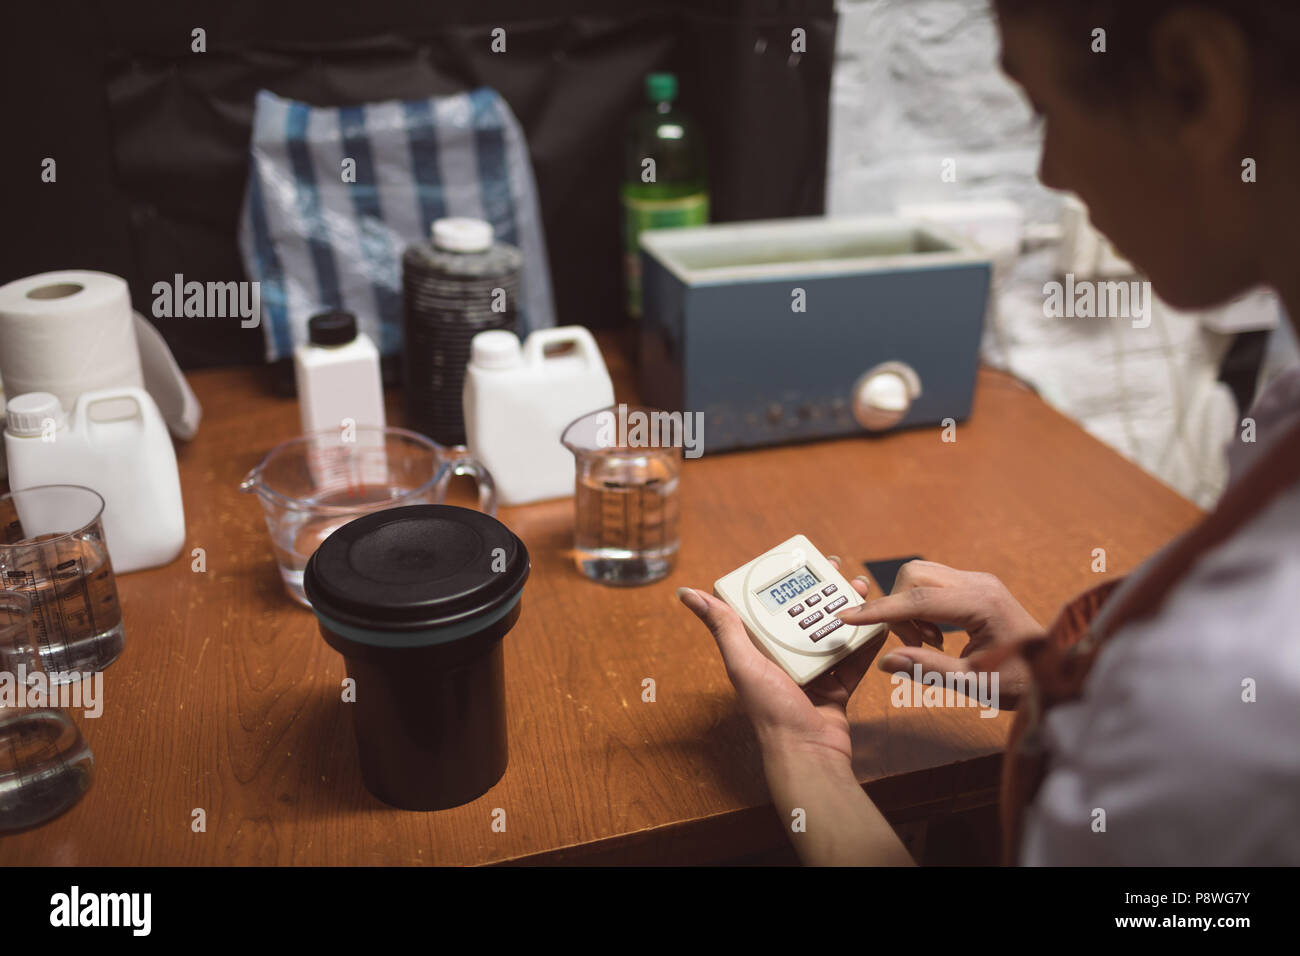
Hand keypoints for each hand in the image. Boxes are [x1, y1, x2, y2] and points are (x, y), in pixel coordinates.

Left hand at [677, 557, 880, 761]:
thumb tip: (687, 593)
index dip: (785, 581)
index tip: (800, 560)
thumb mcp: (742, 663)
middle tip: (838, 568)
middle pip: (807, 613)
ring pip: (835, 629)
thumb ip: (722, 626)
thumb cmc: (769, 712)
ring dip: (849, 607)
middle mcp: (786, 656)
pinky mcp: (840, 682)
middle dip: (823, 588)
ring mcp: (816, 669)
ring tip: (860, 587)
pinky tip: (877, 618)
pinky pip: (856, 654)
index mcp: (761, 649)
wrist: (808, 752)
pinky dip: (867, 637)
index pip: (771, 605)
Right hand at [834, 560, 1042, 705]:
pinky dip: (921, 606)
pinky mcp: (975, 585)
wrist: (1055, 671)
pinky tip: (936, 635)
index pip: (917, 599)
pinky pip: (932, 584)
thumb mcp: (974, 682)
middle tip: (914, 644)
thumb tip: (884, 660)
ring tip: (927, 641)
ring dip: (909, 605)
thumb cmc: (1021, 681)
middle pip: (914, 576)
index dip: (879, 610)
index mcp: (981, 603)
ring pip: (920, 575)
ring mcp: (977, 581)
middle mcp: (978, 583)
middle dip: (898, 607)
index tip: (847, 616)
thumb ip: (928, 668)